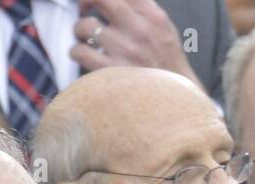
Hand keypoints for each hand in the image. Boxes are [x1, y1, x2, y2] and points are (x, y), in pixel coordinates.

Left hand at [72, 0, 204, 90]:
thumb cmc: (168, 65)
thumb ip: (143, 9)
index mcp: (154, 17)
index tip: (92, 2)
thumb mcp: (164, 29)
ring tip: (86, 41)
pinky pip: (80, 52)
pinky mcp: (112, 72)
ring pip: (84, 26)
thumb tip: (115, 0)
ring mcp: (125, 51)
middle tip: (83, 13)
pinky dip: (78, 52)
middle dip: (85, 2)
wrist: (177, 102)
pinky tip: (85, 57)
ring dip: (79, 32)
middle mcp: (139, 30)